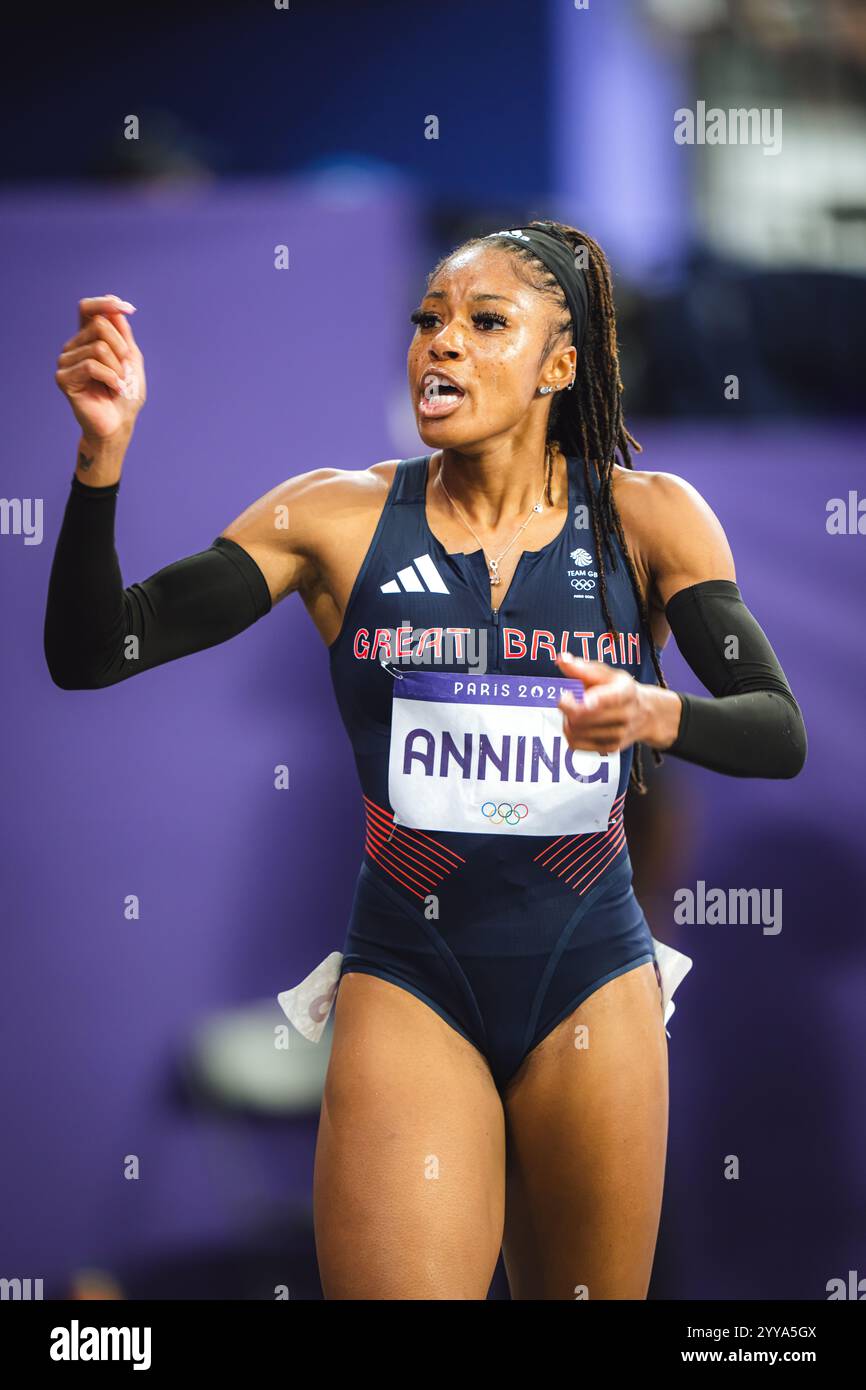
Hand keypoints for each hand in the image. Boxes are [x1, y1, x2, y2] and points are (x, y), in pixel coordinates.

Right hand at [55, 294, 146, 441]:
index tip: (129, 308)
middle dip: (122, 348)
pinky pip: (92, 365)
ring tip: (118, 384)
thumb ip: (123, 334)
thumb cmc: (126, 394)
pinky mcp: (63, 377)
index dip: (106, 303)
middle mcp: (73, 346)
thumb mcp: (131, 359)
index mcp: (87, 338)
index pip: (88, 309)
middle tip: (125, 371)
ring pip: (99, 347)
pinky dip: (111, 378)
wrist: (119, 424)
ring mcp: (66, 361)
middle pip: (100, 326)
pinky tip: (114, 390)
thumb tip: (114, 307)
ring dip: (118, 368)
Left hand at [555, 652, 682, 754]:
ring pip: (575, 731)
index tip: (585, 700)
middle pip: (583, 716)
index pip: (611, 697)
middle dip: (567, 706)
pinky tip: (577, 724)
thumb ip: (582, 668)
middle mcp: (626, 714)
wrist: (644, 714)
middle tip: (567, 697)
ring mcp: (619, 735)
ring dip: (567, 719)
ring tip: (576, 710)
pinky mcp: (610, 749)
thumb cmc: (618, 689)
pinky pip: (575, 744)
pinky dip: (569, 733)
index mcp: (626, 691)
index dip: (597, 700)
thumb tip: (561, 659)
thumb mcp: (607, 674)